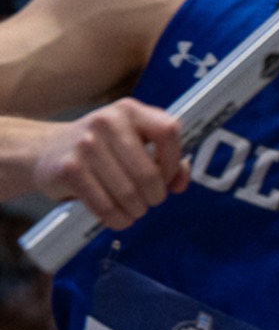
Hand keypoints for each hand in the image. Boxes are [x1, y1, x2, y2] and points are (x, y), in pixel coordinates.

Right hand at [33, 99, 188, 230]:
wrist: (46, 150)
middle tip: (149, 199)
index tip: (168, 177)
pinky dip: (118, 219)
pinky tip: (117, 215)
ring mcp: (85, 144)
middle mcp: (107, 122)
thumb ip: (167, 159)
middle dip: (155, 196)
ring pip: (130, 195)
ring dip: (136, 210)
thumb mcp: (135, 142)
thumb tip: (180, 182)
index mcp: (130, 110)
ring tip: (132, 207)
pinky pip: (107, 207)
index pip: (168, 132)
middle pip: (149, 174)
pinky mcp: (69, 169)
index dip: (174, 162)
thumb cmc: (102, 149)